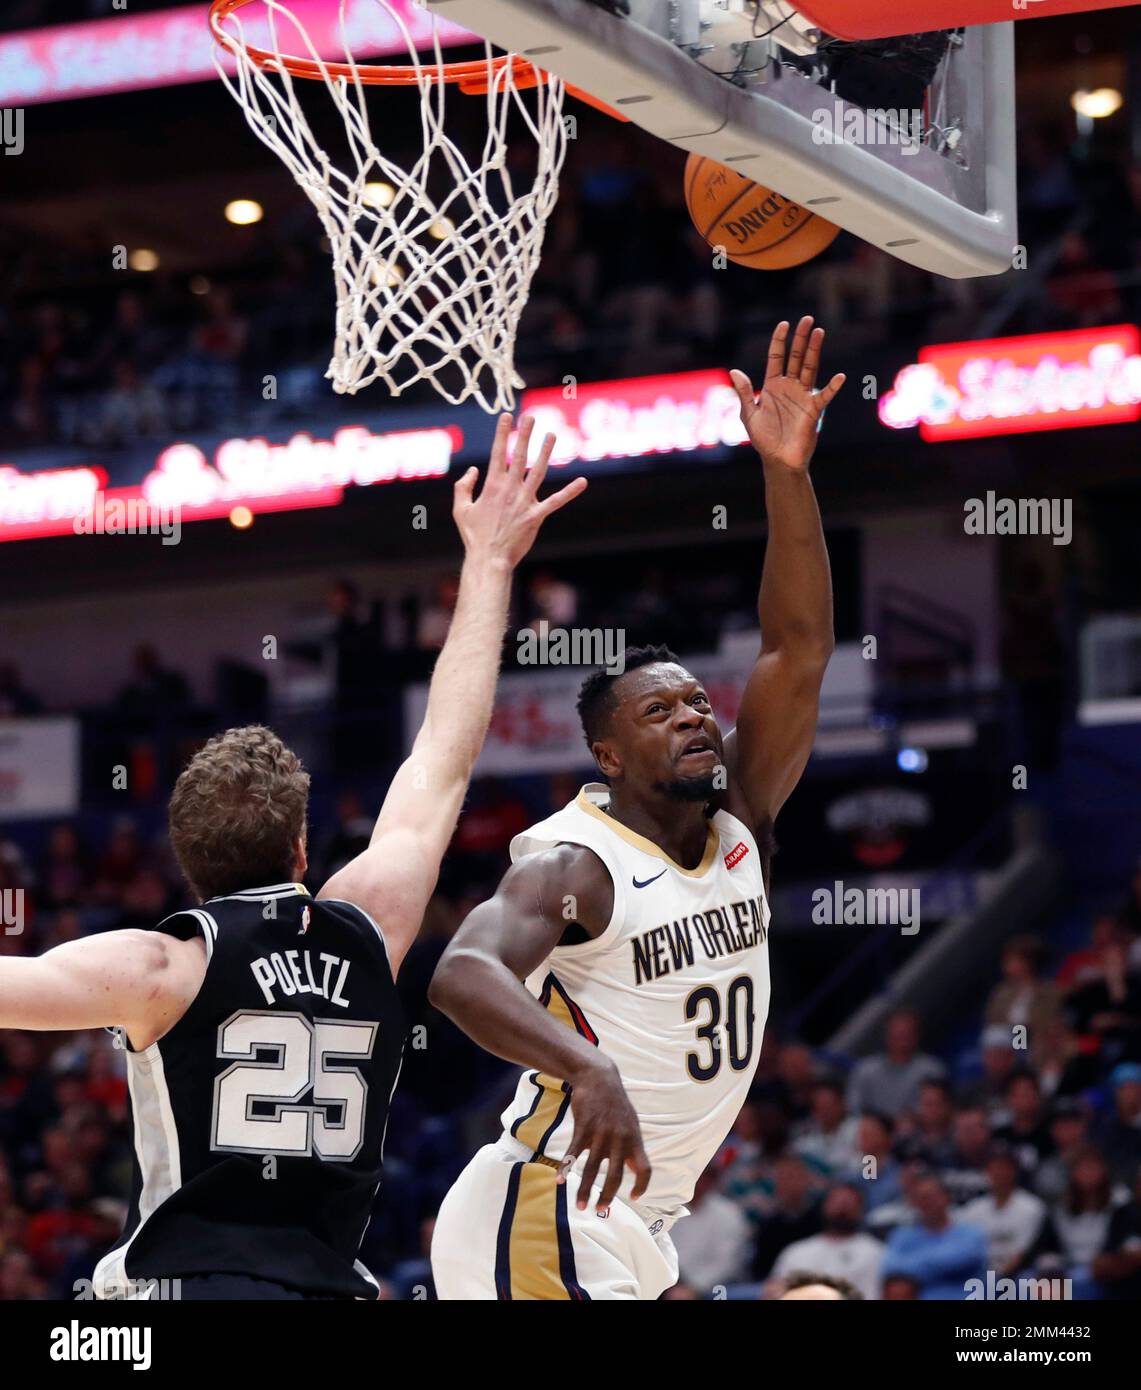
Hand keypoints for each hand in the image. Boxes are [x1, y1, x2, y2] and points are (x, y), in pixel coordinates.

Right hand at [452, 414, 585, 568]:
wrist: (488, 558)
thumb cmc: (474, 536)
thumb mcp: (460, 509)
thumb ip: (463, 487)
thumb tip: (473, 470)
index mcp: (491, 486)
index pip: (497, 453)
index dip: (502, 433)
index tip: (507, 416)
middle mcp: (509, 490)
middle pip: (519, 457)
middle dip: (525, 435)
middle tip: (531, 417)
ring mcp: (524, 502)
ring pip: (538, 472)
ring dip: (546, 453)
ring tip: (552, 435)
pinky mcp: (536, 516)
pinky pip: (556, 502)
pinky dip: (570, 492)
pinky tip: (583, 481)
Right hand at [563, 1053, 650, 1214]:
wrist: (599, 1078)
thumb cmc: (616, 1104)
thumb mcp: (631, 1123)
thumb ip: (632, 1145)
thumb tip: (634, 1167)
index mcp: (635, 1140)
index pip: (645, 1169)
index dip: (642, 1186)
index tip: (634, 1197)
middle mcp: (620, 1140)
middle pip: (616, 1176)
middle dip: (608, 1196)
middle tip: (600, 1209)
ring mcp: (601, 1134)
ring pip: (592, 1168)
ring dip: (584, 1189)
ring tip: (580, 1205)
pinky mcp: (584, 1128)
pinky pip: (574, 1153)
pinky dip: (566, 1168)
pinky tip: (558, 1180)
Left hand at [730, 316, 845, 471]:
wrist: (778, 459)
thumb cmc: (763, 438)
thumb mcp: (749, 414)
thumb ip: (744, 392)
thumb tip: (734, 371)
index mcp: (772, 386)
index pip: (777, 357)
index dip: (779, 341)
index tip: (784, 324)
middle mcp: (789, 387)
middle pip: (796, 357)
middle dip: (800, 339)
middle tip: (807, 319)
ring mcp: (802, 396)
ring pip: (809, 368)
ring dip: (814, 351)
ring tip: (819, 332)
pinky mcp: (813, 410)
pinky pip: (824, 396)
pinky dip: (832, 387)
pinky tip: (839, 377)